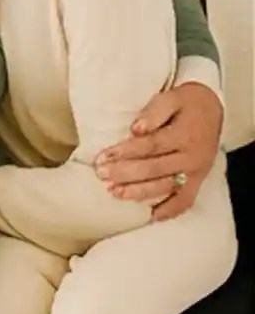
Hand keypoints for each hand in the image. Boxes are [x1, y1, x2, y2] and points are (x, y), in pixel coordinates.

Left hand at [95, 83, 222, 220]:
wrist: (212, 109)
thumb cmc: (185, 103)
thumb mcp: (171, 98)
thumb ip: (154, 112)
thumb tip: (137, 129)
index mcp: (184, 135)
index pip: (150, 146)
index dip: (125, 152)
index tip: (102, 157)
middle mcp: (192, 157)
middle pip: (155, 169)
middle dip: (125, 173)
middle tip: (101, 174)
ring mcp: (196, 172)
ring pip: (166, 187)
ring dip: (139, 192)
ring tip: (114, 192)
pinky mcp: (198, 181)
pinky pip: (185, 200)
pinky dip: (170, 210)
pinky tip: (152, 216)